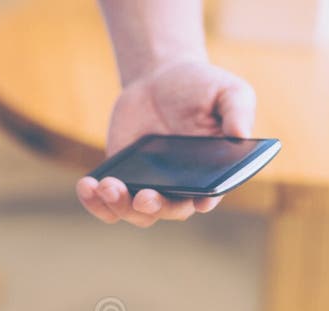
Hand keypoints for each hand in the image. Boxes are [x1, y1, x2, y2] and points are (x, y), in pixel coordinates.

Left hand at [77, 58, 255, 226]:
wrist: (160, 79)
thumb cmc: (201, 87)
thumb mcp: (228, 91)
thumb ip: (239, 110)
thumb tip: (242, 134)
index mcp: (211, 174)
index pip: (209, 195)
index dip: (204, 201)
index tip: (198, 202)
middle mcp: (180, 188)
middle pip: (168, 210)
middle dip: (154, 207)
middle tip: (143, 195)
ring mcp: (149, 186)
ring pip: (134, 212)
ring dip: (119, 206)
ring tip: (106, 185)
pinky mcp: (121, 180)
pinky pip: (107, 203)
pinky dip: (94, 202)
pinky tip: (86, 186)